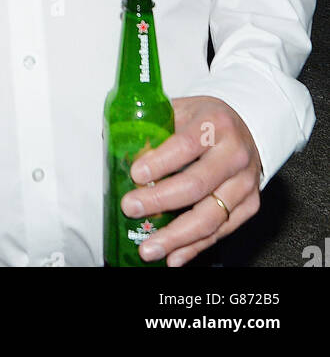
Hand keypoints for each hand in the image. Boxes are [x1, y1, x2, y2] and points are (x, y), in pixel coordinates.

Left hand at [120, 95, 261, 266]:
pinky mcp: (250, 205)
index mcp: (215, 123)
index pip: (185, 145)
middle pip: (196, 185)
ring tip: (149, 248)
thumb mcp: (182, 111)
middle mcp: (235, 154)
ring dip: (176, 237)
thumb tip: (117, 146)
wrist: (246, 129)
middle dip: (159, 201)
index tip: (136, 175)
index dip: (160, 162)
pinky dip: (194, 248)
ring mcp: (245, 183)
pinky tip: (174, 256)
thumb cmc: (206, 121)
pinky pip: (221, 232)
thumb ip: (155, 127)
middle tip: (130, 208)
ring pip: (210, 217)